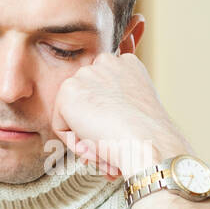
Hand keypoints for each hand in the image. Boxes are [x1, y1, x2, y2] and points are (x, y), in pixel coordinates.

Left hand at [51, 52, 191, 177]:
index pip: (102, 91)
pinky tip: (95, 144)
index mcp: (128, 65)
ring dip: (84, 135)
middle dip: (92, 125)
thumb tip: (98, 120)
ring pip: (72, 114)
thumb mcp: (139, 111)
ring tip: (106, 146)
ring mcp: (86, 74)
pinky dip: (74, 143)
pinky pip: (60, 126)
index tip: (117, 134)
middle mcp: (106, 62)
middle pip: (85, 101)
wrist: (148, 144)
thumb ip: (117, 106)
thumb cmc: (149, 137)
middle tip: (110, 144)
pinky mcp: (69, 91)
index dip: (107, 118)